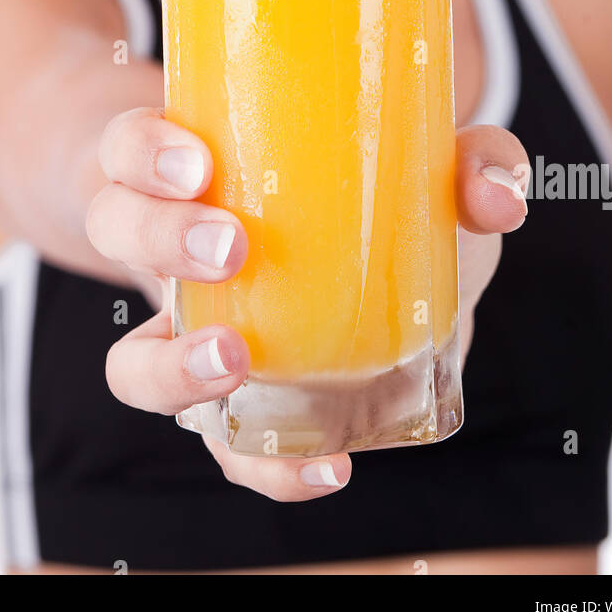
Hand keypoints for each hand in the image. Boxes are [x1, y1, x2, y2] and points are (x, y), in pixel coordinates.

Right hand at [86, 108, 528, 501]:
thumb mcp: (431, 166)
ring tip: (236, 360)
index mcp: (199, 168)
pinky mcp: (244, 407)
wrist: (386, 276)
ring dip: (171, 367)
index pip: (130, 145)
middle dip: (158, 239)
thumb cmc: (386, 198)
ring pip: (130, 361)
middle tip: (232, 244)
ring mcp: (197, 334)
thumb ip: (475, 163)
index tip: (200, 164)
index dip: (143, 153)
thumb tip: (495, 200)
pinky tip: (329, 467)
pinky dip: (266, 467)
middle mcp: (173, 247)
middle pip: (115, 230)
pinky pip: (221, 448)